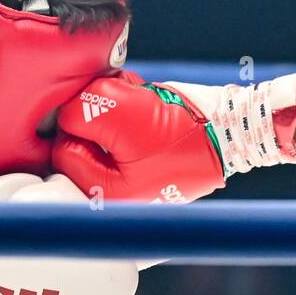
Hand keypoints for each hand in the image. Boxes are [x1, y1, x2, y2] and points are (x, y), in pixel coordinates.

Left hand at [51, 71, 295, 203]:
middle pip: (80, 139)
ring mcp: (128, 176)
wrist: (233, 130)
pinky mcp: (143, 159)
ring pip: (99, 128)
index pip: (62, 149)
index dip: (80, 119)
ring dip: (115, 104)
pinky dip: (129, 109)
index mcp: (105, 194)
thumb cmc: (180, 129)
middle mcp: (113, 193)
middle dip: (100, 111)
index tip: (109, 109)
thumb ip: (82, 112)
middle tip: (128, 102)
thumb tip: (63, 112)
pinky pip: (120, 129)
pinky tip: (147, 102)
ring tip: (141, 100)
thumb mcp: (125, 113)